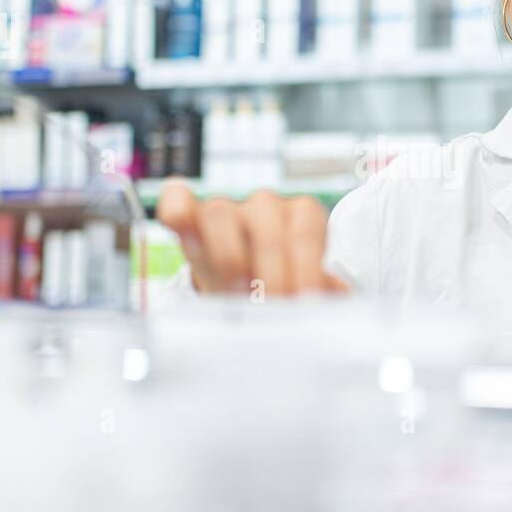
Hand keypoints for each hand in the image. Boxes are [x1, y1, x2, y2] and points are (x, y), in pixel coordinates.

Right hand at [156, 181, 346, 295]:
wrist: (244, 291)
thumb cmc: (282, 289)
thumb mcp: (307, 290)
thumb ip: (322, 293)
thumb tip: (334, 300)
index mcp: (301, 215)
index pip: (306, 231)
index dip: (306, 268)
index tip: (304, 303)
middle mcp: (265, 205)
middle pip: (266, 229)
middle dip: (270, 274)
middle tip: (271, 309)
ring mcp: (225, 208)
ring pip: (221, 214)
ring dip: (228, 259)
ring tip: (236, 297)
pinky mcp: (189, 217)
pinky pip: (177, 202)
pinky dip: (178, 211)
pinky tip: (184, 228)